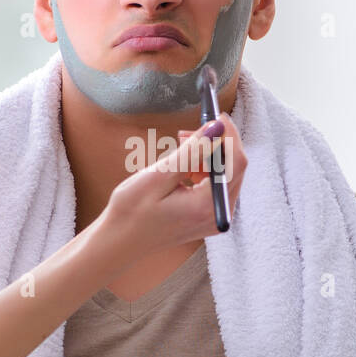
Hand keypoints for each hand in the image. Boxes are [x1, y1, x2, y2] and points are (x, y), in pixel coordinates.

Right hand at [100, 113, 247, 256]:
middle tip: (189, 132)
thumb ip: (191, 152)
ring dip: (208, 155)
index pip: (236, 162)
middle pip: (234, 168)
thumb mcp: (159, 176)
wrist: (119, 242)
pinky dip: (203, 170)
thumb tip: (216, 127)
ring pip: (225, 175)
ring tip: (181, 145)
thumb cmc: (131, 211)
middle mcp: (219, 215)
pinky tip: (183, 165)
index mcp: (208, 206)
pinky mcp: (208, 218)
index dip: (229, 134)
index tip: (215, 115)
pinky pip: (216, 186)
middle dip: (216, 143)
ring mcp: (215, 219)